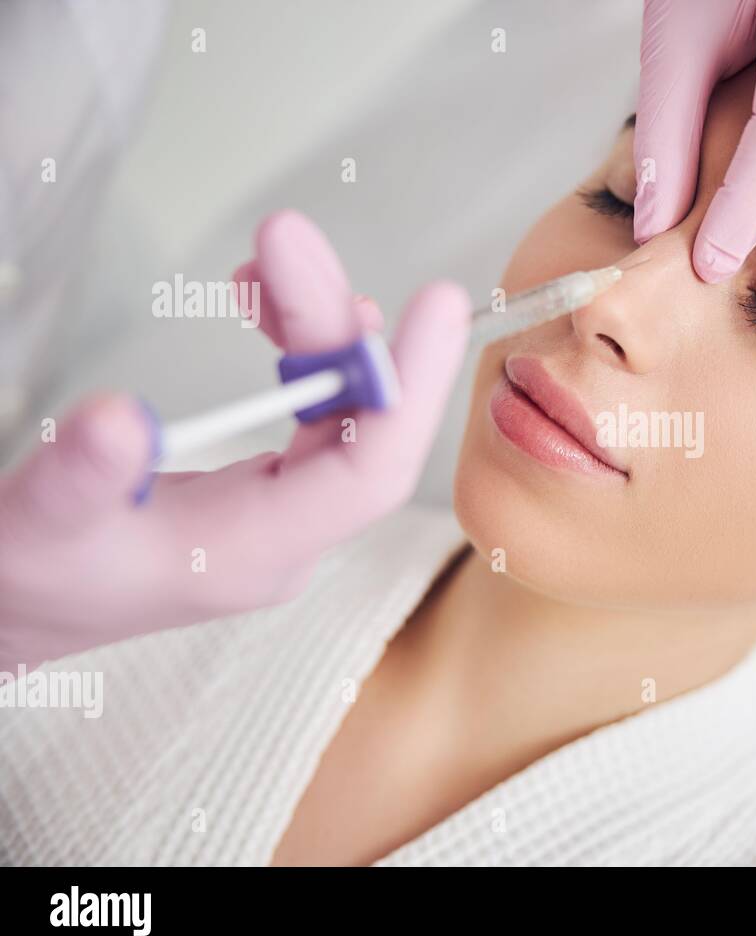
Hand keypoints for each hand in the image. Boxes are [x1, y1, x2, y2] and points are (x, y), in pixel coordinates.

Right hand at [0, 211, 468, 669]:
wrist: (13, 606)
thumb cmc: (23, 573)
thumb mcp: (38, 521)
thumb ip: (81, 475)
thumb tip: (122, 419)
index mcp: (251, 552)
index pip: (371, 473)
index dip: (411, 387)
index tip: (439, 301)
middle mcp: (287, 537)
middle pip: (355, 422)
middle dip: (330, 323)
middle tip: (284, 236)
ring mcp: (281, 515)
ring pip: (338, 409)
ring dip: (315, 327)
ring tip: (270, 255)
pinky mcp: (264, 494)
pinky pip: (312, 413)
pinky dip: (299, 351)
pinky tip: (268, 303)